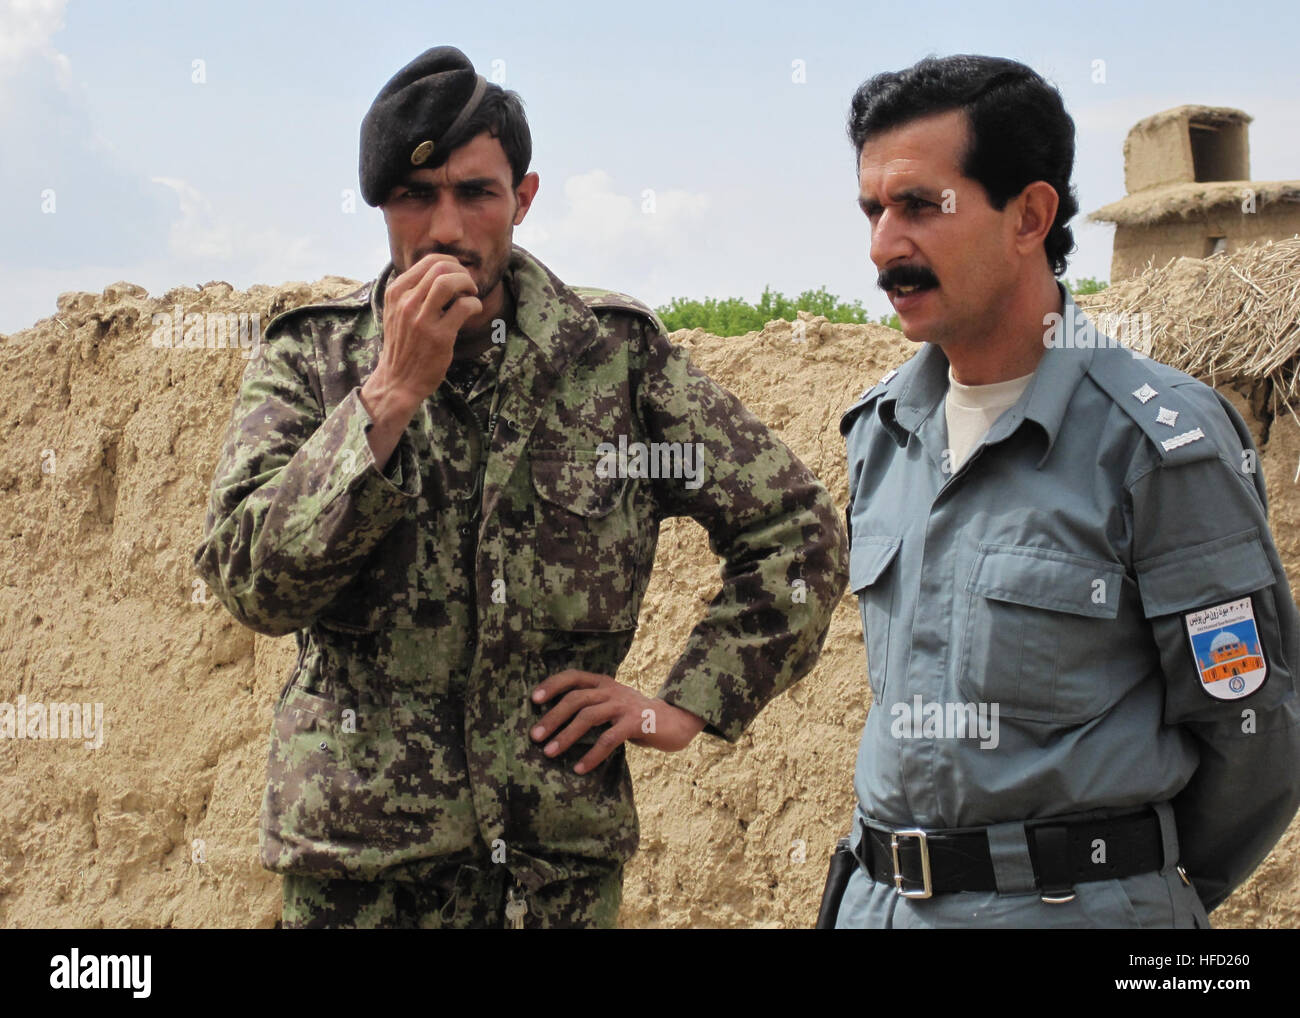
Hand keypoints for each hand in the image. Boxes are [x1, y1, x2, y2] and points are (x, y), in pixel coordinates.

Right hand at [372, 253, 482, 404]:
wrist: (398, 380)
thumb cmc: (403, 345)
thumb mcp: (396, 312)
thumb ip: (411, 291)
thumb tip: (439, 271)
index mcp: (395, 292)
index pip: (427, 261)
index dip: (450, 263)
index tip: (458, 274)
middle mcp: (406, 303)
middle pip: (440, 267)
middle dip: (461, 271)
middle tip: (468, 284)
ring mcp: (421, 319)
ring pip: (448, 282)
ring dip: (467, 283)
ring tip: (471, 293)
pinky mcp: (439, 336)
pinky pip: (463, 307)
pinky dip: (475, 304)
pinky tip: (474, 310)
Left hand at [530, 670, 706, 773]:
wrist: (676, 721)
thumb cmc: (636, 717)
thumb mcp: (613, 704)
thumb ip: (592, 706)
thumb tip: (556, 723)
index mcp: (604, 683)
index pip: (573, 677)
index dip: (552, 685)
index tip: (533, 699)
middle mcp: (612, 691)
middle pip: (576, 698)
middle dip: (553, 717)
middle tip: (535, 736)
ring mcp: (624, 706)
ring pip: (588, 717)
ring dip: (566, 736)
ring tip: (550, 753)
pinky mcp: (636, 723)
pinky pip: (608, 739)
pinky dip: (592, 755)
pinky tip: (580, 769)